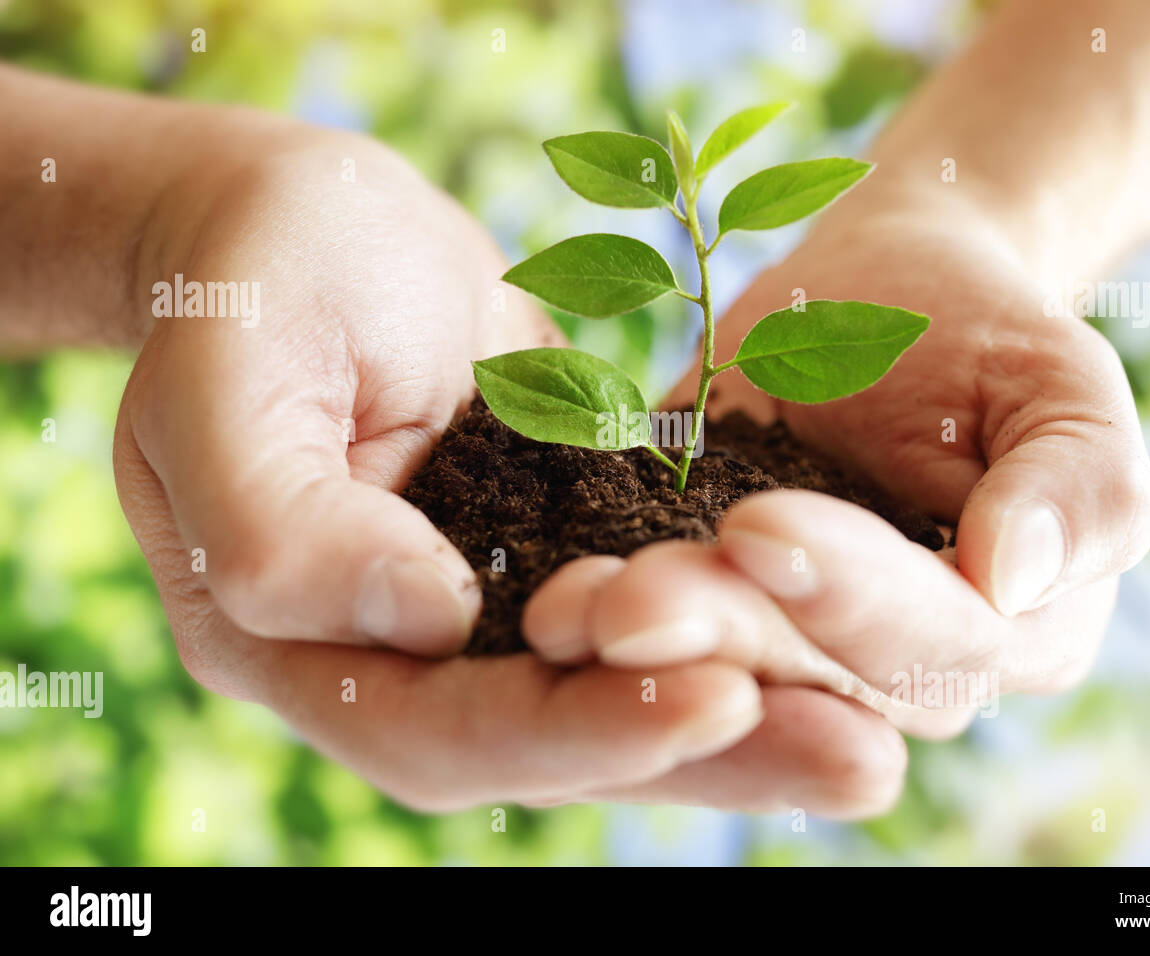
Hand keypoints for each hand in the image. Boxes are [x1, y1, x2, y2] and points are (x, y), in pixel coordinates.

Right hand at [113, 129, 904, 815]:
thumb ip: (285, 525)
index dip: (578, 726)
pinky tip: (838, 636)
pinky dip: (734, 626)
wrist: (304, 227)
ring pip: (617, 689)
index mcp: (294, 647)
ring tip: (880, 731)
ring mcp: (479, 611)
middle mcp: (394, 658)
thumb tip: (427, 622)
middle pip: (557, 742)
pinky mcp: (548, 550)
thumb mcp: (227, 381)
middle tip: (859, 759)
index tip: (715, 694)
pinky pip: (645, 609)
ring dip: (749, 713)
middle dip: (706, 752)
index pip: (441, 731)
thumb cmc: (246, 283)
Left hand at [521, 198, 1149, 736]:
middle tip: (623, 603)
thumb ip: (1079, 486)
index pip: (932, 638)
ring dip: (642, 651)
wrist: (884, 301)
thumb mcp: (1059, 384)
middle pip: (810, 673)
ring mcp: (796, 651)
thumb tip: (1016, 580)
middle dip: (718, 635)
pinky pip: (657, 631)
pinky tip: (531, 605)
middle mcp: (898, 672)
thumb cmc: (982, 332)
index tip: (760, 525)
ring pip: (722, 671)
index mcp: (1011, 634)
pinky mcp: (713, 611)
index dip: (849, 594)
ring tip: (563, 614)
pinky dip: (596, 619)